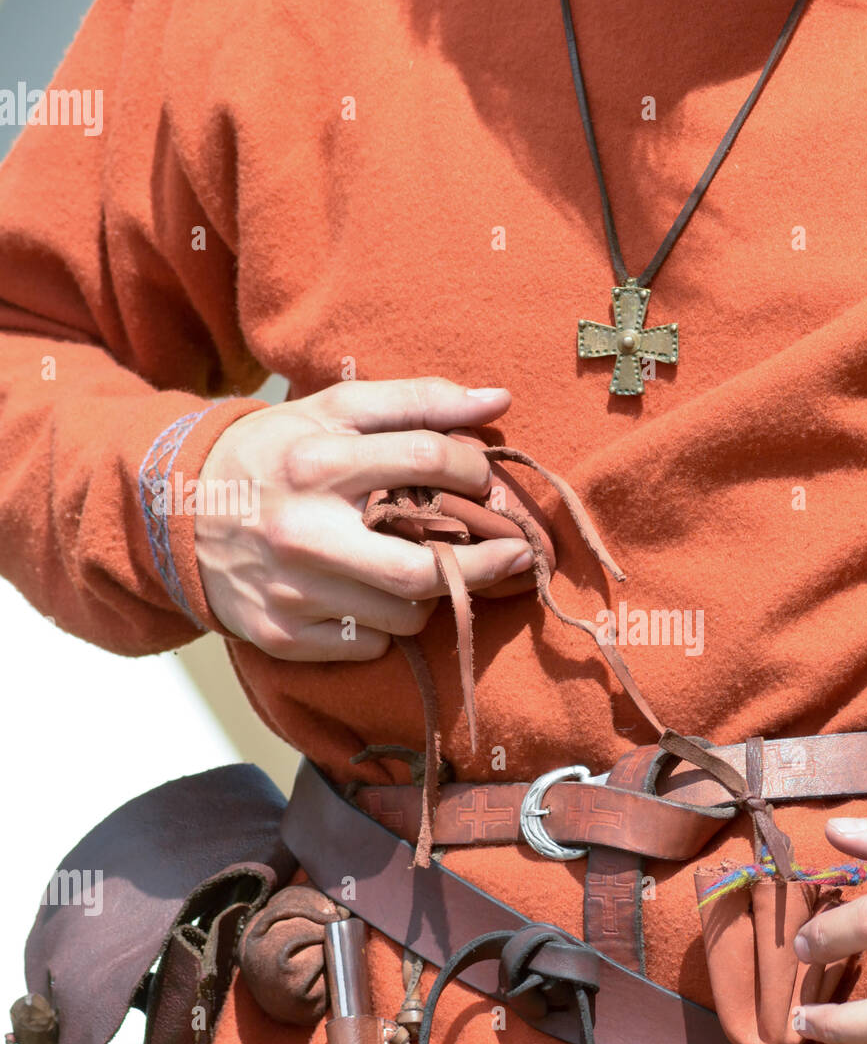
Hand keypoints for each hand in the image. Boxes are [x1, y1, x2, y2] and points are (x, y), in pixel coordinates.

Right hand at [194, 378, 533, 659]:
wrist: (174, 511)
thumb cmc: (274, 455)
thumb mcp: (332, 413)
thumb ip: (416, 402)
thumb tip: (500, 398)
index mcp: (316, 463)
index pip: (425, 463)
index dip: (473, 472)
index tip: (487, 480)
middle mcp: (302, 532)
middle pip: (423, 568)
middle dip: (486, 564)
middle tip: (516, 552)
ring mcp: (290, 591)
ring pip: (404, 615)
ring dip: (428, 593)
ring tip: (419, 565)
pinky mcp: (281, 635)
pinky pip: (370, 645)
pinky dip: (384, 627)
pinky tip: (369, 596)